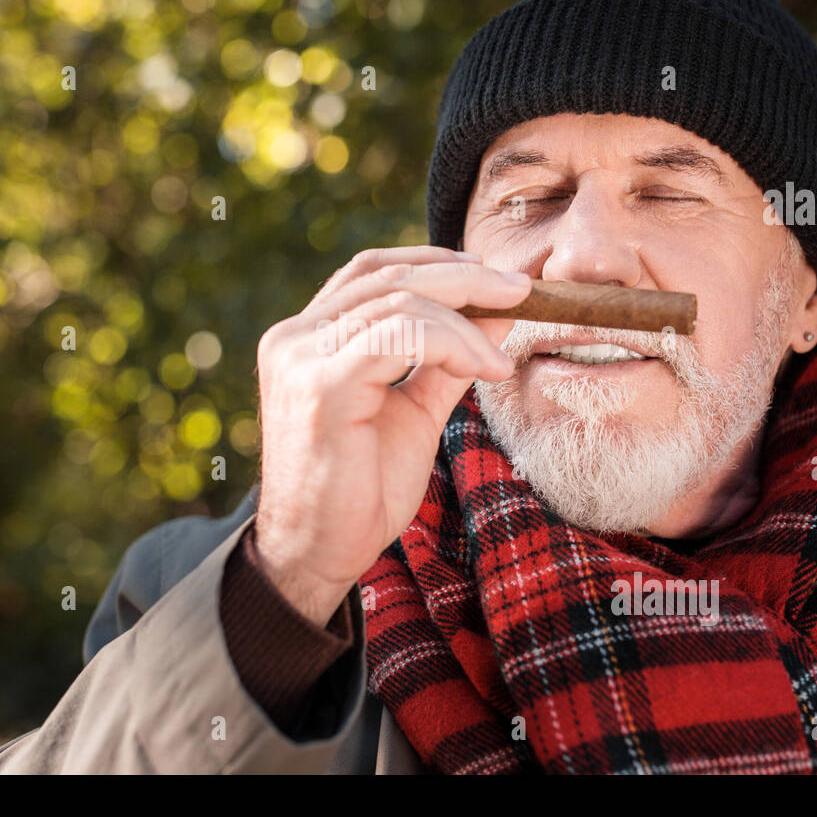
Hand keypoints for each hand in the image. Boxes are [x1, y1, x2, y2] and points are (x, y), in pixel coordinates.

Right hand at [251, 246, 529, 625]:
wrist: (319, 554)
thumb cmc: (360, 490)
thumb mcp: (415, 411)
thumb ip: (446, 360)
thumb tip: (496, 311)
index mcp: (308, 338)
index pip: (371, 272)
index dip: (433, 263)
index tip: (493, 276)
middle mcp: (294, 337)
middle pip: (387, 275)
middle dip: (464, 278)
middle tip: (523, 290)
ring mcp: (301, 358)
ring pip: (398, 302)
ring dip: (466, 321)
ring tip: (502, 358)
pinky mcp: (319, 386)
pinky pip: (398, 337)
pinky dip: (451, 343)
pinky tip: (484, 369)